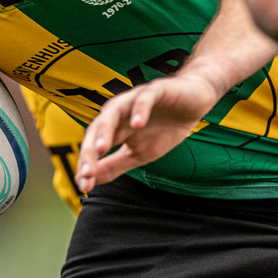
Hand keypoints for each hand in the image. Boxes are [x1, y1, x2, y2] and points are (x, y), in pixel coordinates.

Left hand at [75, 74, 221, 192]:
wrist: (194, 101)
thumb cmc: (164, 128)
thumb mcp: (139, 153)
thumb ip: (114, 165)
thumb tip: (91, 182)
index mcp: (113, 128)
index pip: (94, 147)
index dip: (88, 166)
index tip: (84, 187)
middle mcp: (118, 113)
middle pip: (97, 129)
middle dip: (90, 151)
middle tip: (87, 173)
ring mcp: (134, 100)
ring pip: (113, 111)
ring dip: (105, 130)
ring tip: (101, 148)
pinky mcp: (155, 91)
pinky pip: (144, 98)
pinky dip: (139, 110)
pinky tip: (137, 123)